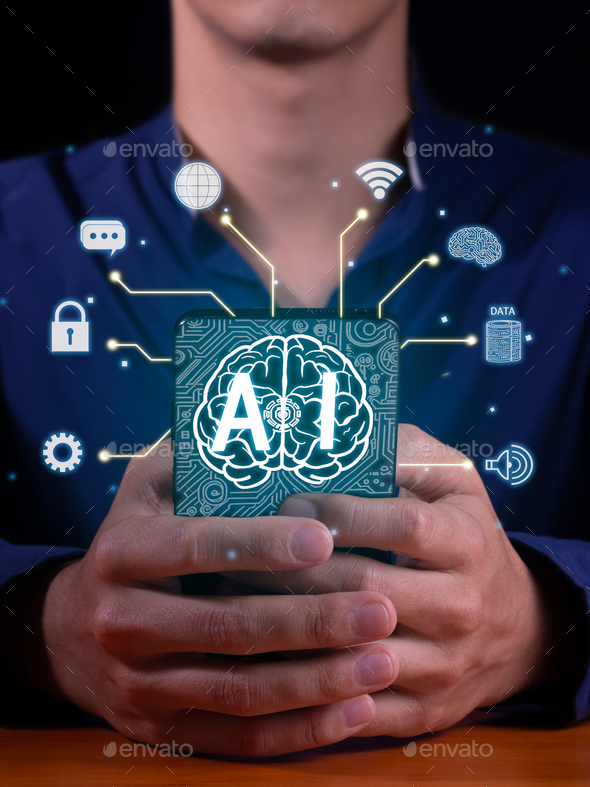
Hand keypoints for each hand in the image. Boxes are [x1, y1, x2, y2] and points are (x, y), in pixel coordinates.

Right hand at [16, 441, 397, 755]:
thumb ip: (197, 456)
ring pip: (241, 689)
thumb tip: (268, 419)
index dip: (260, 544)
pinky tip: (354, 709)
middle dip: (312, 619)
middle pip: (229, 626)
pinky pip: (238, 737)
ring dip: (319, 680)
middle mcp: (123, 621)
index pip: (196, 546)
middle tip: (382, 608)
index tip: (325, 538)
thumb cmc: (134, 539)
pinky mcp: (162, 729)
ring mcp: (141, 684)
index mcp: (123, 551)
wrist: (72, 630)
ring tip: (385, 661)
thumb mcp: (148, 486)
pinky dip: (300, 729)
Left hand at [222, 424, 555, 737]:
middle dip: (294, 569)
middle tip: (241, 553)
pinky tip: (263, 654)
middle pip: (365, 587)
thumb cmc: (468, 540)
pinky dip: (303, 681)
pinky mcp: (425, 711)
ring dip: (286, 627)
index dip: (341, 512)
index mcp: (467, 543)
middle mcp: (461, 607)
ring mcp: (444, 665)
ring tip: (236, 599)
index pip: (401, 524)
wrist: (519, 629)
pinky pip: (353, 703)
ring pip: (352, 651)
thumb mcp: (455, 484)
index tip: (289, 503)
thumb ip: (408, 453)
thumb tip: (343, 439)